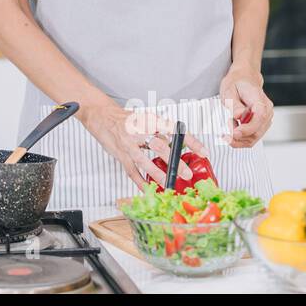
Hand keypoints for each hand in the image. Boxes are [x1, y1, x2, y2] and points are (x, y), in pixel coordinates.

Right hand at [78, 98, 209, 188]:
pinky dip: (140, 182)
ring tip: (169, 184)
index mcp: (149, 120)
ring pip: (143, 161)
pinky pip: (131, 171)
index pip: (174, 130)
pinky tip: (148, 189)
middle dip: (174, 161)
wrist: (101, 115)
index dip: (190, 141)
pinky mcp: (120, 155)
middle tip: (187, 173)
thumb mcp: (146, 120)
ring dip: (158, 174)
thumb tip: (177, 146)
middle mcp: (138, 130)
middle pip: (158, 145)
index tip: (204, 151)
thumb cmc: (127, 119)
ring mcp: (127, 144)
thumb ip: (160, 132)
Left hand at [219, 64, 272, 146]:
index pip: (260, 116)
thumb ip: (234, 104)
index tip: (234, 132)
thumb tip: (239, 116)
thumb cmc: (237, 84)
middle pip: (258, 130)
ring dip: (240, 140)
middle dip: (240, 137)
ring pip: (255, 137)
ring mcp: (265, 119)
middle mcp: (267, 110)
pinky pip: (253, 137)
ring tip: (226, 134)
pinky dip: (242, 140)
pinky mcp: (260, 125)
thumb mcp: (229, 90)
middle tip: (225, 136)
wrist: (244, 80)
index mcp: (260, 99)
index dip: (248, 127)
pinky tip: (231, 135)